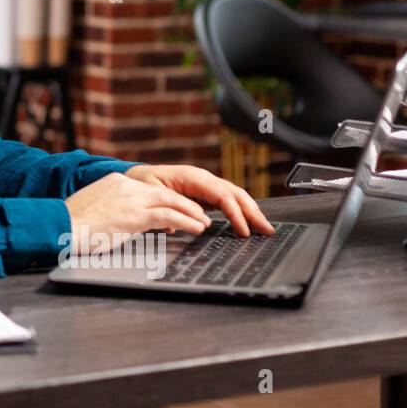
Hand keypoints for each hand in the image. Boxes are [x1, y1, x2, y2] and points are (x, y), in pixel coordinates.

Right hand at [64, 171, 213, 253]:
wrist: (59, 225)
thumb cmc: (69, 224)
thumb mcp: (93, 209)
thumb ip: (110, 209)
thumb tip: (118, 220)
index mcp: (115, 182)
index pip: (148, 189)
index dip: (166, 200)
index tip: (177, 208)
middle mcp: (126, 186)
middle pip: (164, 192)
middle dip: (185, 204)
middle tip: (199, 214)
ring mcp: (131, 199)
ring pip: (172, 201)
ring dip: (192, 213)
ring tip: (204, 222)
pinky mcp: (135, 215)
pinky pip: (169, 216)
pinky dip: (188, 221)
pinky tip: (197, 228)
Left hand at [124, 165, 273, 237]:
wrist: (139, 176)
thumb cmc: (145, 183)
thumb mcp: (152, 192)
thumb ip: (169, 205)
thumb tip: (185, 222)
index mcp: (193, 177)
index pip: (222, 195)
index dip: (235, 213)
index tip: (243, 230)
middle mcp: (204, 179)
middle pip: (235, 194)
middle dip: (253, 212)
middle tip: (267, 230)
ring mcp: (207, 185)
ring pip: (236, 196)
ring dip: (252, 211)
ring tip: (264, 228)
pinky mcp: (207, 193)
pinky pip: (229, 200)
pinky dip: (242, 211)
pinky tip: (250, 222)